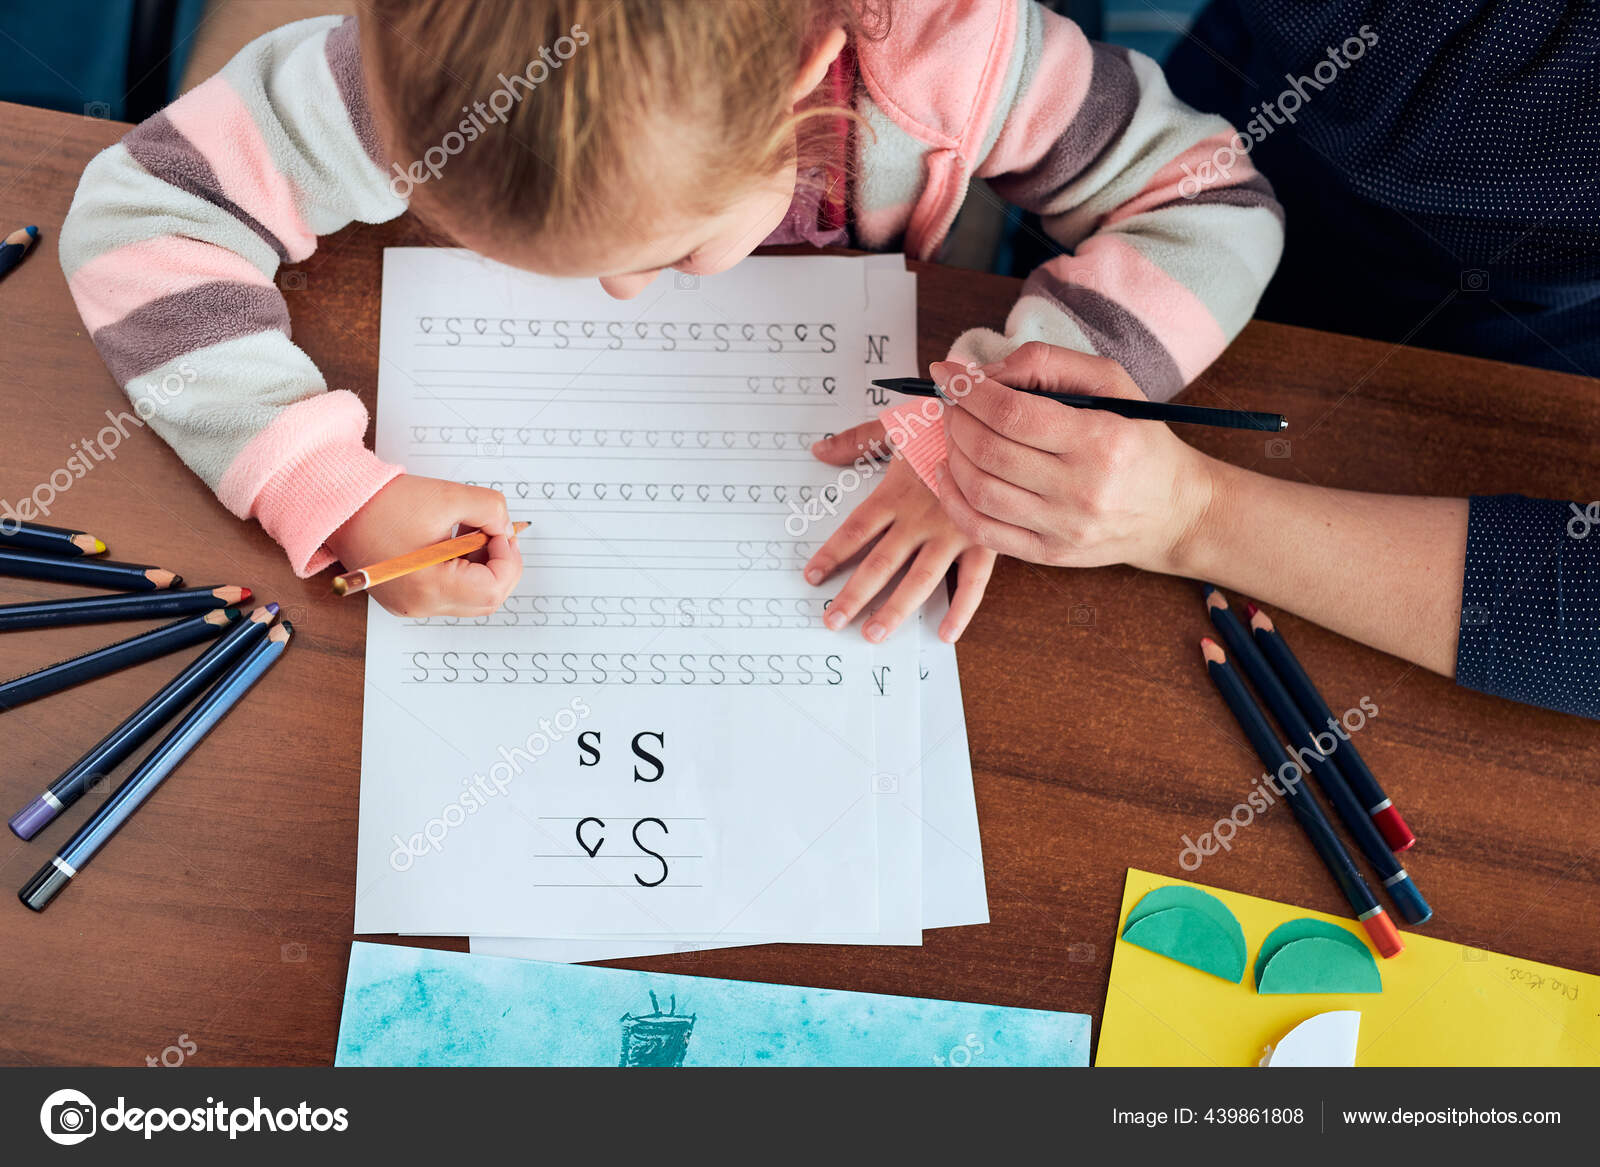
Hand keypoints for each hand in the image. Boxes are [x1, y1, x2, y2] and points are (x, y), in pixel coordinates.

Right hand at [326, 474, 522, 616]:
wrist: (338, 504)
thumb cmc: (383, 502)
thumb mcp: (448, 497)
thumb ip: (490, 510)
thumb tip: (506, 527)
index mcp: (427, 587)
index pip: (493, 589)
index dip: (507, 558)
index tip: (501, 531)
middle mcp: (419, 605)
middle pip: (486, 600)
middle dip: (500, 564)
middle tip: (496, 532)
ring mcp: (411, 605)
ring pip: (471, 597)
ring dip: (483, 566)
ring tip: (471, 530)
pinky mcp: (407, 597)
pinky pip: (450, 592)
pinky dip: (464, 569)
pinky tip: (456, 539)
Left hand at [805, 426, 995, 641]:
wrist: (997, 421)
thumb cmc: (947, 422)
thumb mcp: (897, 425)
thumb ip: (856, 441)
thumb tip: (819, 449)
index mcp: (896, 493)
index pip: (855, 530)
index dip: (832, 554)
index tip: (812, 577)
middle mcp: (920, 518)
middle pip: (880, 563)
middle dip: (854, 595)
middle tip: (832, 621)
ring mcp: (953, 532)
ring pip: (919, 580)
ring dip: (895, 610)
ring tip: (872, 635)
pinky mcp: (984, 539)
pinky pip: (973, 582)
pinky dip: (961, 609)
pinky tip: (945, 634)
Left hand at [933, 343, 1214, 573]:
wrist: (1174, 511)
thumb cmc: (1139, 438)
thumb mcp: (1113, 382)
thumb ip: (1048, 364)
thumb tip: (984, 373)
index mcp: (1100, 440)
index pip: (1012, 413)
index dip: (968, 390)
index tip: (946, 373)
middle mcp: (1081, 489)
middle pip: (988, 450)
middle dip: (955, 418)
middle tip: (951, 401)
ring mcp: (1063, 527)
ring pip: (979, 490)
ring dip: (951, 453)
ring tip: (953, 431)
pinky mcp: (1049, 554)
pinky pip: (982, 531)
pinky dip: (953, 500)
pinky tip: (950, 472)